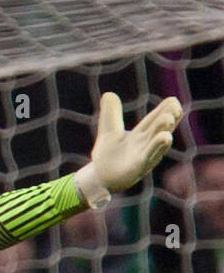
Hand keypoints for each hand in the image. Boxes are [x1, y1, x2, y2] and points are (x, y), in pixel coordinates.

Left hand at [76, 92, 182, 206]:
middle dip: (168, 118)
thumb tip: (108, 94)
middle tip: (173, 108)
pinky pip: (150, 156)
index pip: (157, 117)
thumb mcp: (109, 131)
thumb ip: (110, 114)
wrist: (99, 178)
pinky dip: (157, 147)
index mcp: (143, 133)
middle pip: (161, 128)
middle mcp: (147, 143)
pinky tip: (165, 137)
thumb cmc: (107, 155)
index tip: (172, 101)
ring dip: (164, 130)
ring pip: (159, 142)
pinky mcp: (138, 167)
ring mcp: (144, 155)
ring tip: (168, 120)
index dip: (166, 109)